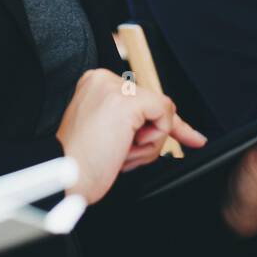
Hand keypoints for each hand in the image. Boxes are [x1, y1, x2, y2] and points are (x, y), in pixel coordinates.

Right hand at [56, 68, 206, 204]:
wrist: (64, 177)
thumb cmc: (79, 164)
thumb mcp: (107, 135)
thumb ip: (133, 122)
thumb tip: (173, 124)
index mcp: (95, 85)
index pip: (142, 98)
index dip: (162, 123)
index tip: (192, 137)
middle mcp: (102, 79)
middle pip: (154, 105)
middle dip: (155, 137)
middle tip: (126, 155)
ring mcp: (114, 88)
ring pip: (161, 111)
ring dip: (149, 145)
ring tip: (118, 154)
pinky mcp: (126, 101)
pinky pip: (164, 113)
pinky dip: (156, 137)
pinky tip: (129, 146)